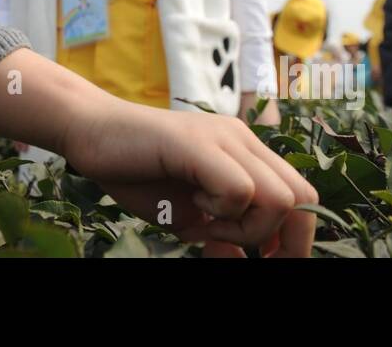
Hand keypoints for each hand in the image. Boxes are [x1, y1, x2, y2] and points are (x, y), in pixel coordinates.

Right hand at [0, 50, 316, 256]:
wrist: (89, 131)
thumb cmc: (134, 170)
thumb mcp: (186, 213)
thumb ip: (219, 231)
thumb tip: (239, 256)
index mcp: (245, 152)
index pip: (301, 196)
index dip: (293, 239)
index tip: (264, 261)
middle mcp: (242, 139)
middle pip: (302, 197)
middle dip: (283, 242)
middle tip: (236, 252)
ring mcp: (223, 138)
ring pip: (279, 197)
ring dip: (248, 228)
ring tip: (207, 223)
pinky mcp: (197, 144)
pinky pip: (239, 189)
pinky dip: (224, 212)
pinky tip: (193, 205)